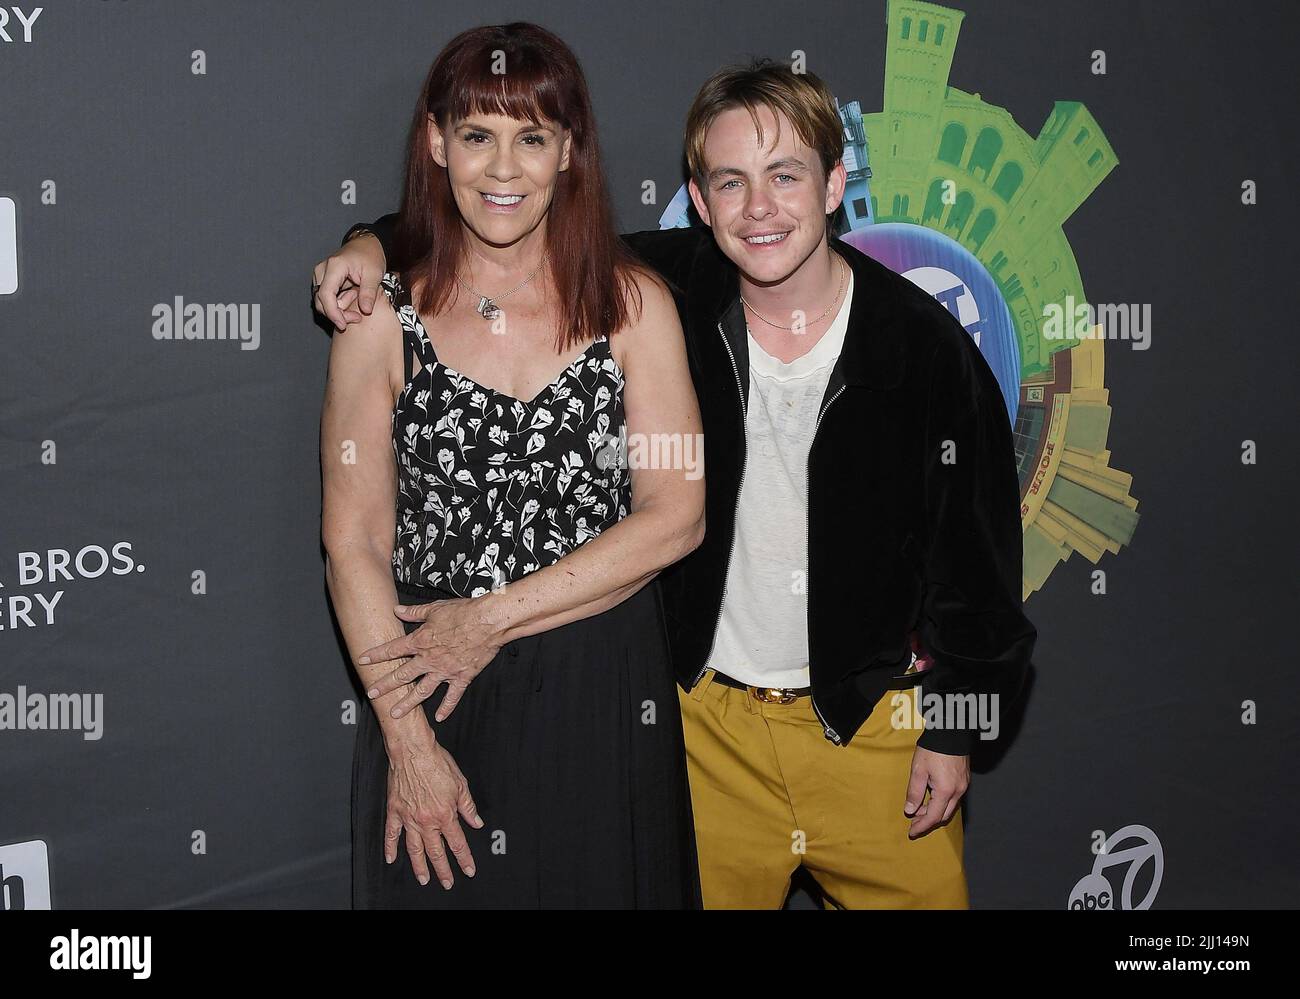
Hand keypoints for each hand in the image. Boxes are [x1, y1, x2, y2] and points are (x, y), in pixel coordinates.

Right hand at [312, 232, 385, 331]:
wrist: (366, 245)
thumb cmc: (370, 256)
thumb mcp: (374, 274)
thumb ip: (369, 292)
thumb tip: (365, 311)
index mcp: (334, 266)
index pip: (326, 295)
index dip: (333, 313)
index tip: (343, 325)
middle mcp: (322, 270)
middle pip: (321, 301)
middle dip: (338, 313)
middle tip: (358, 316)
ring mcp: (321, 275)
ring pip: (322, 302)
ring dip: (340, 308)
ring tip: (357, 297)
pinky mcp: (323, 280)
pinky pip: (327, 298)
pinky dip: (339, 303)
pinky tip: (352, 295)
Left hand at [359, 597, 505, 721]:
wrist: (488, 622)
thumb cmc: (464, 612)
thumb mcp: (435, 608)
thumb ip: (414, 612)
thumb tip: (398, 610)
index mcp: (421, 641)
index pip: (393, 649)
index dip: (376, 655)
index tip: (362, 660)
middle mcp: (429, 659)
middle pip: (402, 675)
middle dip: (385, 685)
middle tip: (372, 694)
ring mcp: (445, 670)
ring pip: (422, 691)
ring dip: (407, 703)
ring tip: (395, 713)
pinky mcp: (462, 676)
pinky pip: (452, 696)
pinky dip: (446, 707)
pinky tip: (439, 717)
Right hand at [385, 733, 483, 888]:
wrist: (413, 751)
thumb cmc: (436, 763)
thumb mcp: (460, 784)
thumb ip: (468, 807)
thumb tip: (476, 822)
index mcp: (445, 814)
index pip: (457, 843)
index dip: (464, 858)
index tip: (468, 870)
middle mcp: (427, 820)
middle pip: (436, 852)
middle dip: (443, 870)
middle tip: (448, 883)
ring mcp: (409, 818)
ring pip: (414, 849)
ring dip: (420, 866)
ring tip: (424, 879)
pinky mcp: (395, 811)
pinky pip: (391, 834)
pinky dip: (390, 847)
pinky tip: (391, 858)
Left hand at [903, 746, 969, 838]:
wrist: (951, 732)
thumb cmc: (933, 749)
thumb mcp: (918, 770)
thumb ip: (914, 792)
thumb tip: (910, 811)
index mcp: (946, 791)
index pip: (933, 817)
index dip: (921, 827)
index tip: (911, 832)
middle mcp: (958, 792)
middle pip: (943, 816)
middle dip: (927, 821)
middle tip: (913, 822)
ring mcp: (963, 786)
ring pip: (949, 808)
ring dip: (934, 812)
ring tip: (919, 810)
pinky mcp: (964, 780)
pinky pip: (954, 799)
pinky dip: (941, 804)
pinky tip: (931, 799)